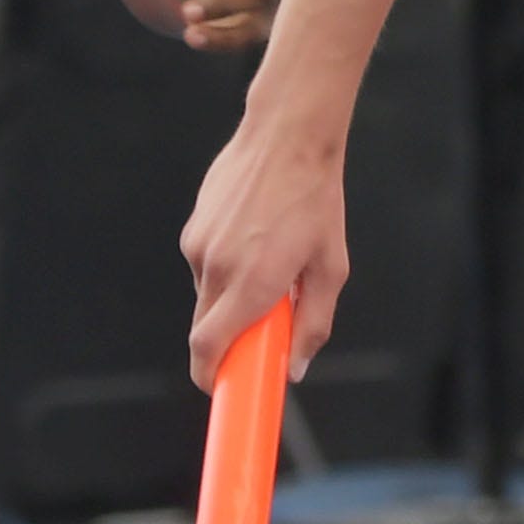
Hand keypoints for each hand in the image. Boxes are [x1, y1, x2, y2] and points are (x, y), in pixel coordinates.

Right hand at [181, 114, 345, 389]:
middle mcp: (217, 267)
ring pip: (206, 295)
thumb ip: (312, 323)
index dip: (210, 376)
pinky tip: (254, 238)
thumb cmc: (316, 200)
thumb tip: (294, 368)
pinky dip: (224, 267)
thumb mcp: (331, 267)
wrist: (288, 135)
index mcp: (253, 282)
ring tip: (268, 263)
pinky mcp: (192, 226)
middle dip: (226, 341)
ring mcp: (199, 245)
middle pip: (204, 329)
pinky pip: (203, 264)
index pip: (209, 348)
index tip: (223, 388)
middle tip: (259, 331)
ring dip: (230, 297)